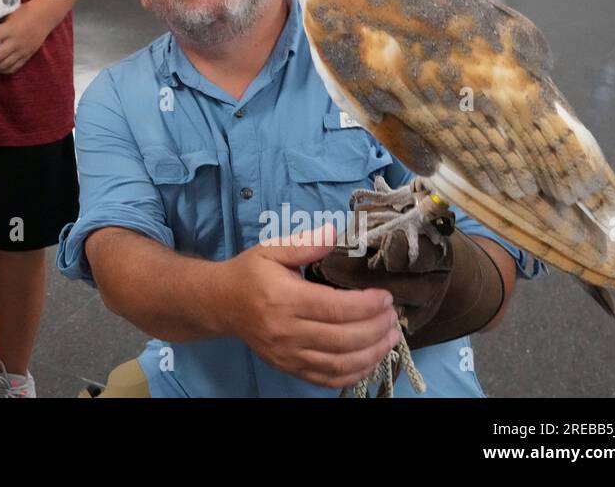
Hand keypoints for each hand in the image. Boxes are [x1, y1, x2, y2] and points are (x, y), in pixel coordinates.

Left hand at [0, 0, 58, 73]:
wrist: (45, 16)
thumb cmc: (27, 11)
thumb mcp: (10, 14)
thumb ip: (0, 23)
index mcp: (10, 29)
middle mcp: (15, 42)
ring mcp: (22, 50)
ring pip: (4, 64)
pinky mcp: (28, 55)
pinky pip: (15, 67)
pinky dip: (5, 70)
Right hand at [223, 225, 400, 388]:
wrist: (221, 304)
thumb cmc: (250, 273)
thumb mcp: (272, 250)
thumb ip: (305, 243)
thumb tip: (335, 234)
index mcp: (283, 299)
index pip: (335, 308)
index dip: (367, 305)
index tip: (386, 296)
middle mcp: (286, 331)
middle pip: (343, 338)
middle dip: (376, 329)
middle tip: (393, 317)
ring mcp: (287, 355)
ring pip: (339, 363)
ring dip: (373, 353)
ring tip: (391, 338)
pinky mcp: (288, 368)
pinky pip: (328, 379)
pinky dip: (355, 373)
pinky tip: (371, 359)